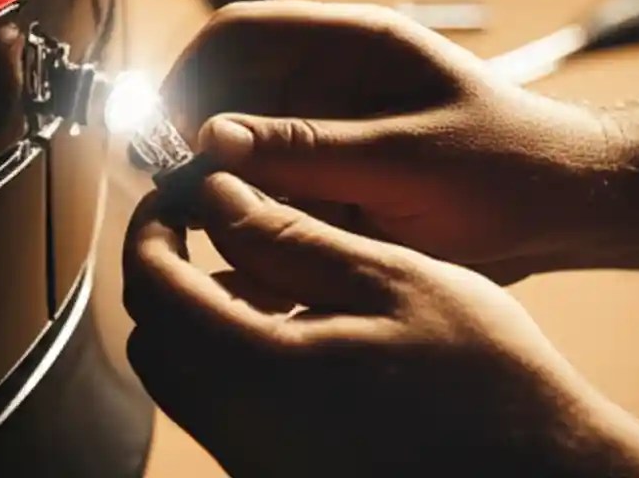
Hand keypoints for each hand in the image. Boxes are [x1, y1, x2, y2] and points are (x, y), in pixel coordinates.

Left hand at [123, 174, 638, 476]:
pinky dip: (236, 354)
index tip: (185, 189)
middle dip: (173, 268)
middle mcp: (238, 431)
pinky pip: (225, 408)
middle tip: (226, 221)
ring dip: (206, 312)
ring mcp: (255, 462)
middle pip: (155, 335)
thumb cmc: (486, 381)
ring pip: (187, 374)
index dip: (154, 224)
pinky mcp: (278, 475)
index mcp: (255, 373)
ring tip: (276, 268)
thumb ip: (291, 238)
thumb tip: (216, 195)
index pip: (151, 286)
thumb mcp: (393, 280)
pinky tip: (300, 323)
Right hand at [162, 0, 618, 280]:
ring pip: (239, 151)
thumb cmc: (508, 167)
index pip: (234, 32)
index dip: (186, 75)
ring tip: (225, 236)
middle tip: (185, 202)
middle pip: (224, 92)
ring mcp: (327, 130)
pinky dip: (255, 221)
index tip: (164, 137)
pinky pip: (270, 192)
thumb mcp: (408, 159)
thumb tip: (209, 138)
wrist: (566, 211)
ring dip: (224, 190)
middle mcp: (327, 81)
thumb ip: (310, 148)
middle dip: (195, 144)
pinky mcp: (332, 176)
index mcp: (350, 45)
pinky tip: (256, 258)